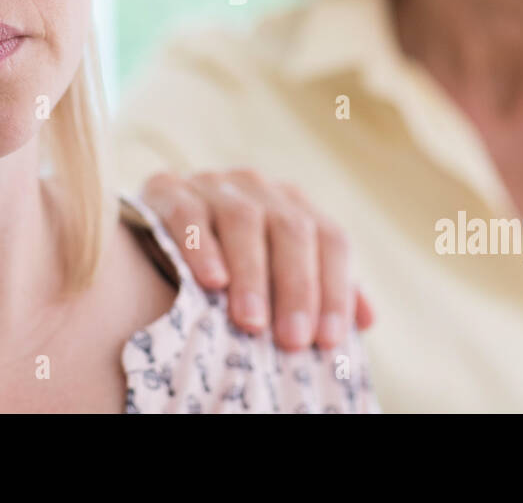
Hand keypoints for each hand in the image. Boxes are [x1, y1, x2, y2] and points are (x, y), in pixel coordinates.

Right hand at [140, 168, 374, 350]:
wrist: (155, 228)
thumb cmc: (229, 263)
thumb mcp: (275, 272)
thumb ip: (321, 289)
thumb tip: (367, 319)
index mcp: (292, 204)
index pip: (329, 238)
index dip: (334, 288)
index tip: (329, 339)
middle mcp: (257, 187)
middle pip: (291, 228)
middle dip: (296, 286)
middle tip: (292, 339)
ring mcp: (212, 184)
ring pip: (243, 219)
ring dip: (251, 273)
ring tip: (251, 321)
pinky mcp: (167, 189)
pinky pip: (187, 213)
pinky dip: (201, 246)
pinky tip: (211, 280)